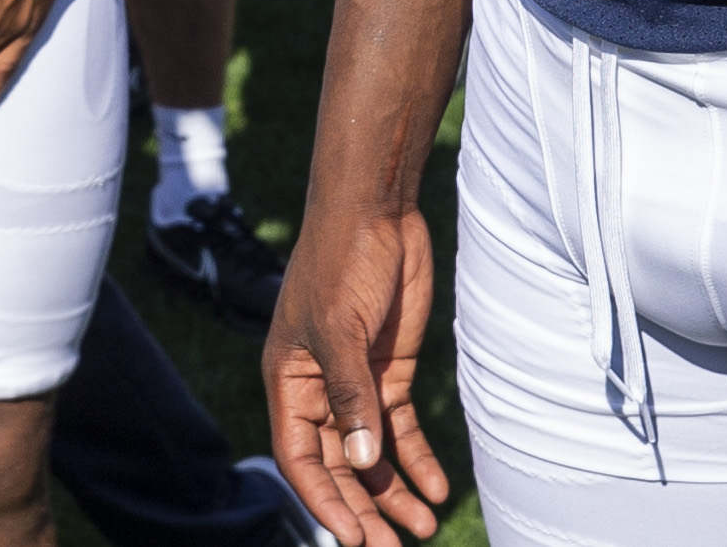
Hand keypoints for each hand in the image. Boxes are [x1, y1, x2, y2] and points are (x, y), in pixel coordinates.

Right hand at [265, 202, 449, 542]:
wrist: (376, 213)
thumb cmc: (341, 262)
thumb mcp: (339, 330)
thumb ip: (351, 397)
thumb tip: (361, 462)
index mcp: (289, 381)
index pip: (300, 457)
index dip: (324, 499)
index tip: (353, 537)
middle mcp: (319, 389)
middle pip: (339, 465)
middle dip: (363, 508)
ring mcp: (357, 382)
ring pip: (372, 453)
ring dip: (394, 492)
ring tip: (424, 528)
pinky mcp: (389, 371)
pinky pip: (400, 428)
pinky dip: (417, 460)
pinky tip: (437, 488)